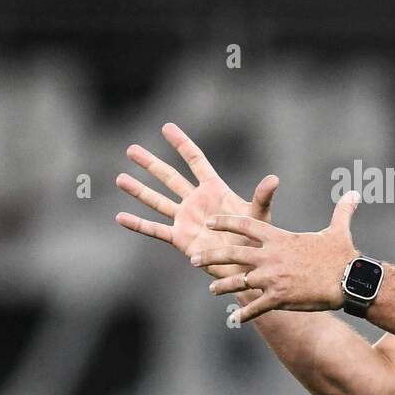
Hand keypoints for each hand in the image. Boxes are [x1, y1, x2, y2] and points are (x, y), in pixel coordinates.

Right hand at [114, 122, 278, 280]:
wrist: (247, 267)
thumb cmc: (256, 240)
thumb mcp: (259, 216)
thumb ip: (262, 197)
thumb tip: (274, 178)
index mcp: (214, 190)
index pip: (195, 160)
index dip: (181, 144)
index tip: (166, 127)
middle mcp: (196, 202)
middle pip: (169, 177)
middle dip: (150, 164)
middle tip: (131, 149)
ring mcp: (185, 219)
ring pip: (157, 200)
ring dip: (139, 190)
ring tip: (120, 178)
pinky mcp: (180, 238)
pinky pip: (155, 230)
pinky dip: (138, 224)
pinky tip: (120, 217)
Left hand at [190, 191, 362, 324]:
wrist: (349, 280)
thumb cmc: (343, 255)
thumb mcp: (339, 230)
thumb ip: (342, 212)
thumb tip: (356, 194)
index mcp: (280, 238)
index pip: (245, 225)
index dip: (225, 222)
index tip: (210, 222)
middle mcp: (271, 256)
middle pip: (233, 254)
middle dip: (211, 256)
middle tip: (194, 259)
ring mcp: (273, 278)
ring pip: (239, 282)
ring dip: (223, 286)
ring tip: (212, 289)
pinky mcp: (279, 298)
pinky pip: (255, 307)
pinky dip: (243, 314)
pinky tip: (233, 320)